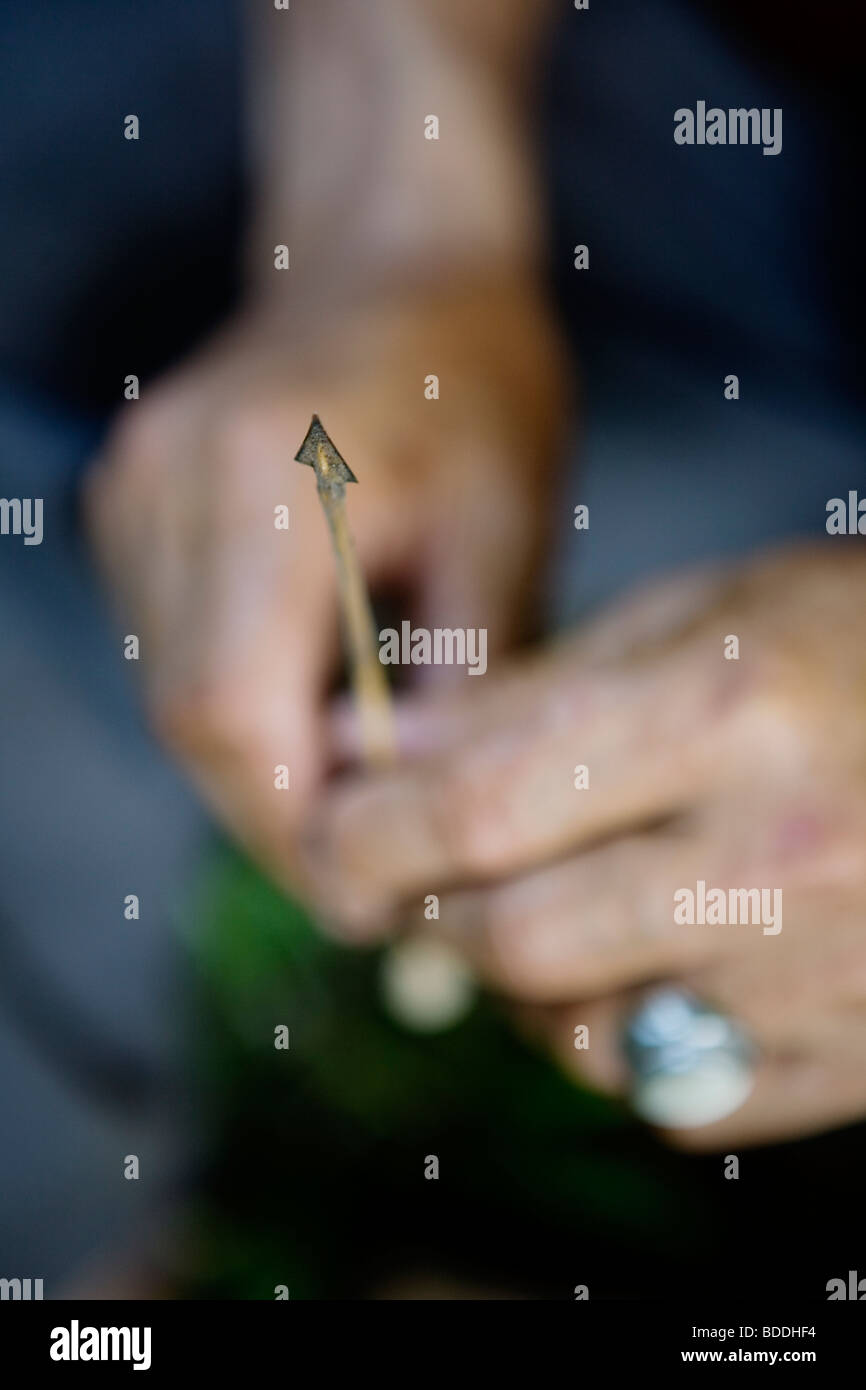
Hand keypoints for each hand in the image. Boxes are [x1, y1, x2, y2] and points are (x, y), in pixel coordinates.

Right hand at [84, 280, 563, 889]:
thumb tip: (418, 839)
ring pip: (175, 704)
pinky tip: (316, 710)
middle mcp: (166, 487)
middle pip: (192, 726)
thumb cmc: (476, 385)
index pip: (231, 716)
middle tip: (379, 876)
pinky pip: (173, 657)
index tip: (371, 900)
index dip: (296, 834)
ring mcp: (132, 496)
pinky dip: (244, 712)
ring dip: (266, 771)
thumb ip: (454, 692)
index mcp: (265, 482)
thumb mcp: (504, 537)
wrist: (393, 263)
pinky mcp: (128, 509)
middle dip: (286, 821)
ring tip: (363, 797)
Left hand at [307, 545, 865, 1146]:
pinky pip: (676, 1099)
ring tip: (560, 907)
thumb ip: (534, 691)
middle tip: (433, 874)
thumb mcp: (703, 613)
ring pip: (580, 1039)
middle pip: (513, 941)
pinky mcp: (858, 1058)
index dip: (369, 834)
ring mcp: (826, 975)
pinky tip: (652, 969)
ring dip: (530, 982)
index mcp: (728, 711)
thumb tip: (381, 757)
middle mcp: (777, 857)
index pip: (478, 808)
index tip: (338, 837)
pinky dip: (626, 1044)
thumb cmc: (858, 645)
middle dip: (438, 911)